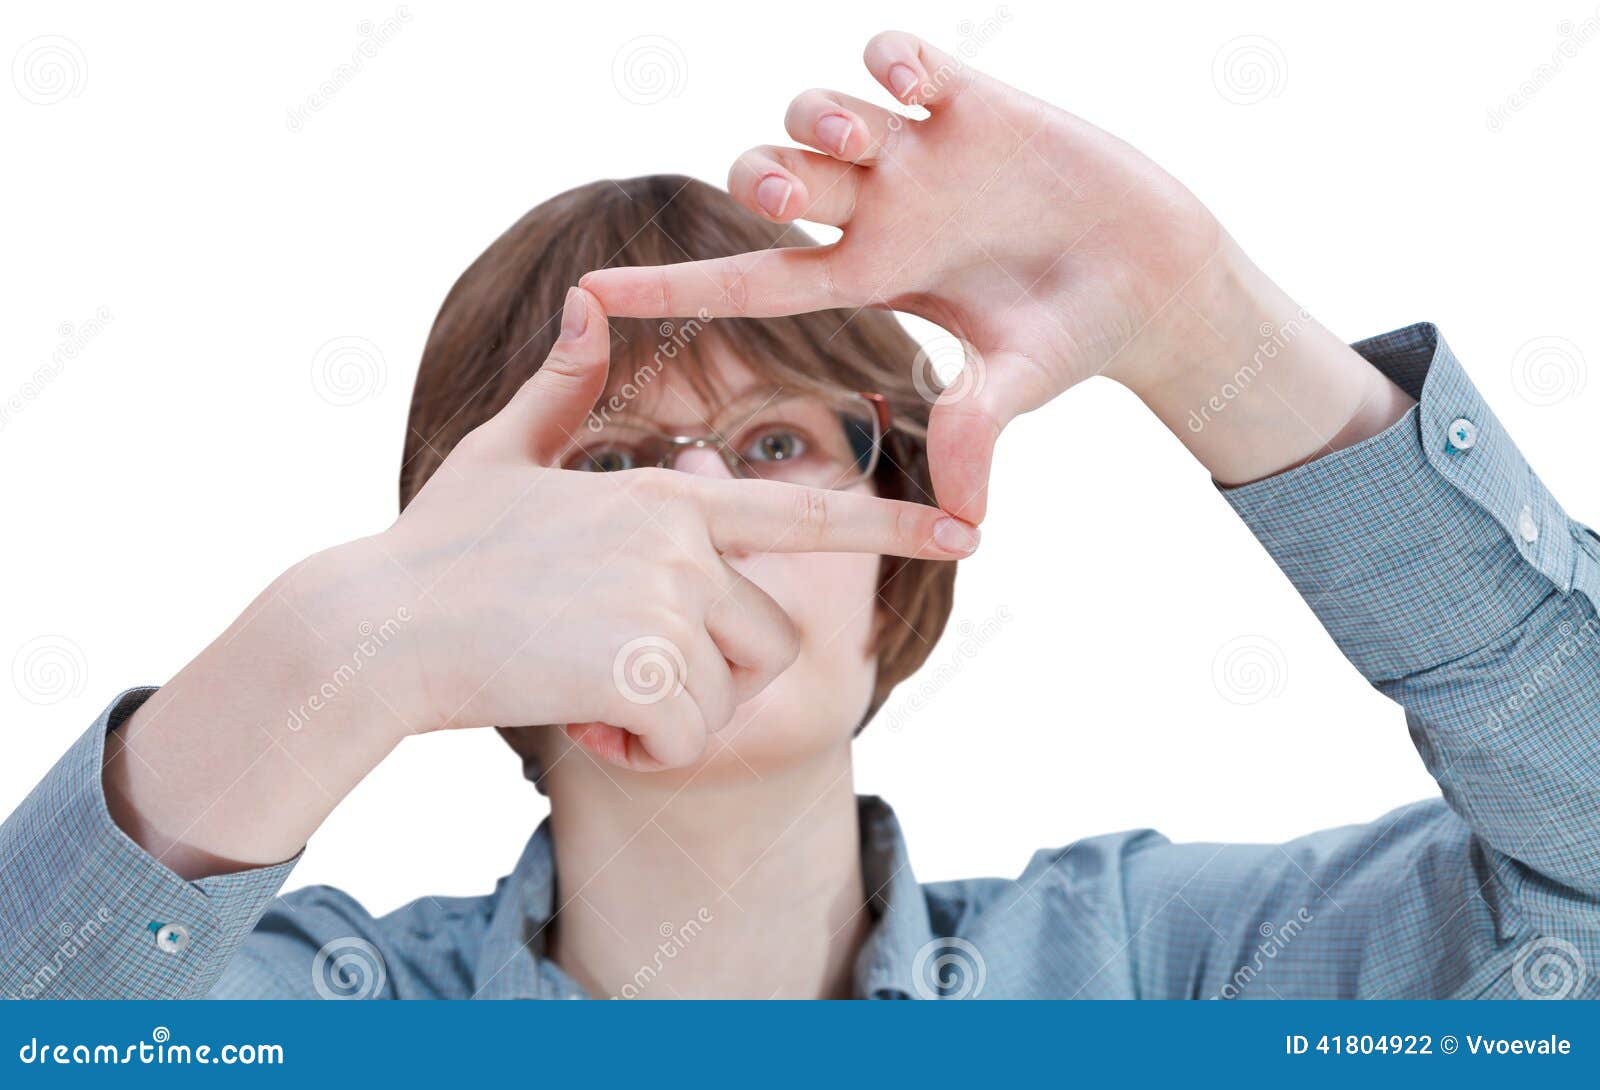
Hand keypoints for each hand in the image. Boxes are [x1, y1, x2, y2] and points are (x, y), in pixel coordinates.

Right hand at [347, 286, 975, 770]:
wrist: (375, 628)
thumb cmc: (437, 549)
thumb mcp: (504, 455)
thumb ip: (563, 389)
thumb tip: (589, 304)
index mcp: (668, 495)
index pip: (805, 509)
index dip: (894, 524)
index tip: (969, 531)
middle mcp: (683, 539)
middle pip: (770, 639)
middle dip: (708, 674)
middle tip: (613, 668)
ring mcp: (669, 599)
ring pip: (730, 695)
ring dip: (665, 713)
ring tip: (582, 682)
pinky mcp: (647, 665)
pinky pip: (690, 740)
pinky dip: (640, 748)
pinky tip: (576, 714)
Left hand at [580, 31, 1229, 519]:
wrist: (1153, 277)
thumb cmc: (1076, 335)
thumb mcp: (1020, 382)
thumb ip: (982, 430)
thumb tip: (969, 524)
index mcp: (870, 277)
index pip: (749, 280)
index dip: (670, 285)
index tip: (589, 292)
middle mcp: (879, 212)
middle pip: (774, 180)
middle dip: (764, 178)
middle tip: (787, 194)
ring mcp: (919, 154)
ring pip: (822, 116)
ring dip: (817, 116)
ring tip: (853, 132)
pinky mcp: (971, 102)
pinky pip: (902, 61)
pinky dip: (889, 61)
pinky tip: (906, 79)